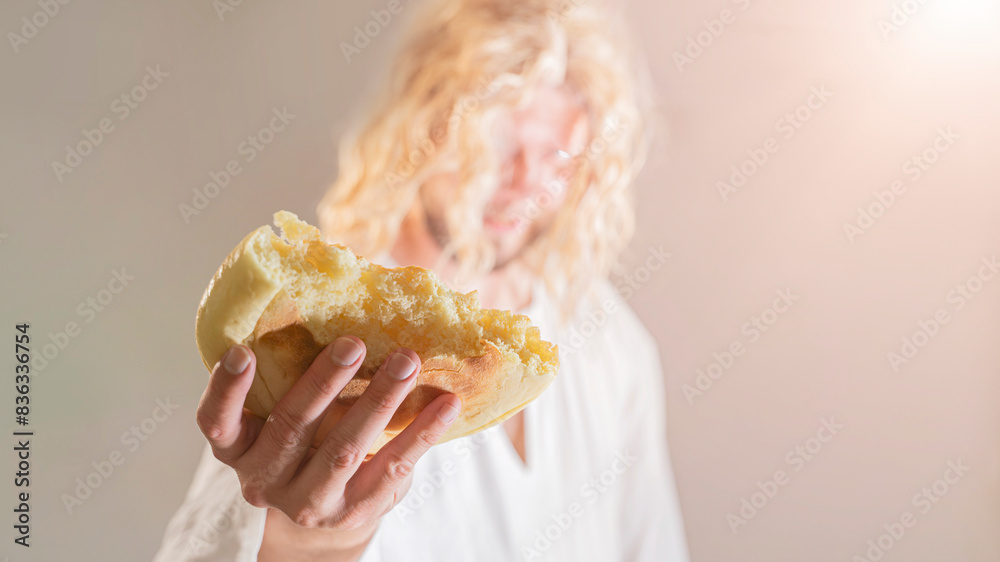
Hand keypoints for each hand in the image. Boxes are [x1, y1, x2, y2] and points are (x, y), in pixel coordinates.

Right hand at [195, 337, 460, 558]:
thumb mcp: (284, 412)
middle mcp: (264, 479)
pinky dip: (421, 433)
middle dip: (323, 382)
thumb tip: (339, 298)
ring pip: (344, 450)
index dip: (226, 390)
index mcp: (238, 448)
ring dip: (379, 400)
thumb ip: (291, 373)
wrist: (324, 510)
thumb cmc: (304, 437)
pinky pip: (390, 468)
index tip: (241, 351)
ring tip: (408, 360)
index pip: (216, 422)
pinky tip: (445, 404)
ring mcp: (308, 501)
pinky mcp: (353, 512)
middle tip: (354, 342)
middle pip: (290, 428)